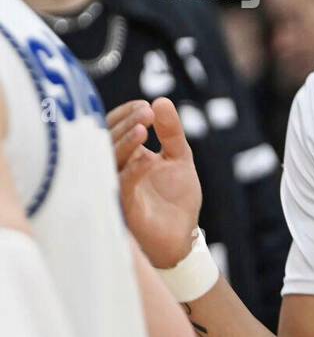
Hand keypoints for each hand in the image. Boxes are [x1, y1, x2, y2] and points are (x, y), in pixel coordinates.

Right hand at [109, 98, 201, 266]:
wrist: (182, 236)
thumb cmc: (177, 198)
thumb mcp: (179, 157)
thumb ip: (171, 132)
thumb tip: (161, 101)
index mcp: (128, 156)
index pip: (115, 128)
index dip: (127, 114)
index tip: (145, 105)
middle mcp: (117, 170)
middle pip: (108, 141)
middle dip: (126, 124)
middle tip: (146, 111)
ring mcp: (117, 188)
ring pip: (109, 161)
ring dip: (125, 143)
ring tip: (142, 128)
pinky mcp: (124, 208)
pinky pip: (122, 186)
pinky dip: (133, 170)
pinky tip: (146, 159)